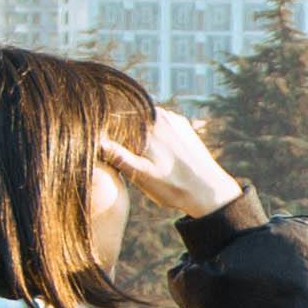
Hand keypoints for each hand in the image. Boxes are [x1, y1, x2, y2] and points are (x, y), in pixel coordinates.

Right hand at [104, 108, 244, 224]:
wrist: (210, 191)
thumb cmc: (174, 187)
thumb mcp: (142, 176)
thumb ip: (120, 157)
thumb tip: (97, 142)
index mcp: (149, 126)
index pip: (116, 116)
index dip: (104, 127)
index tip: (99, 140)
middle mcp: (161, 116)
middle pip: (129, 115)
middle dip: (120, 130)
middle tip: (119, 151)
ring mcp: (173, 119)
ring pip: (144, 118)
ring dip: (136, 131)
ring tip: (139, 154)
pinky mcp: (182, 125)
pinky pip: (159, 122)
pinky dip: (152, 132)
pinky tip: (154, 151)